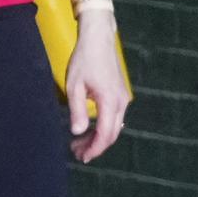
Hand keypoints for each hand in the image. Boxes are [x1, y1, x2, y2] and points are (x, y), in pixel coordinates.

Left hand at [65, 12, 131, 161]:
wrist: (99, 39)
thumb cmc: (84, 60)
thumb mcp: (74, 85)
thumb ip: (77, 110)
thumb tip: (77, 132)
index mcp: (110, 101)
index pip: (105, 134)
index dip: (94, 148)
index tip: (82, 157)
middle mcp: (121, 102)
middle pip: (111, 134)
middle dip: (95, 146)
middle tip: (76, 152)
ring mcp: (122, 98)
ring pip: (114, 126)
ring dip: (98, 137)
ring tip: (79, 143)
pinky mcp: (120, 94)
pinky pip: (114, 117)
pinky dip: (102, 127)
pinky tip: (89, 128)